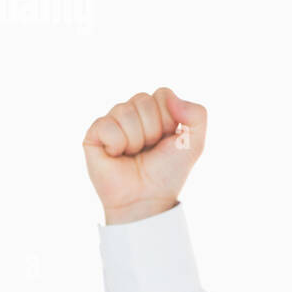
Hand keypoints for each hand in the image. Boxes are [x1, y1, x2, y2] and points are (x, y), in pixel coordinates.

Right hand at [82, 88, 206, 223]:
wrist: (148, 198)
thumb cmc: (168, 171)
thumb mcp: (195, 143)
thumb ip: (197, 114)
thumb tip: (169, 95)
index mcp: (155, 110)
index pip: (162, 94)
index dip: (168, 119)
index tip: (167, 140)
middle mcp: (132, 113)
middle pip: (142, 100)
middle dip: (152, 129)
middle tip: (149, 149)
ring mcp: (112, 122)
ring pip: (125, 111)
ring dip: (136, 139)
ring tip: (133, 154)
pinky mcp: (94, 135)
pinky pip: (106, 125)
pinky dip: (117, 144)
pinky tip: (117, 155)